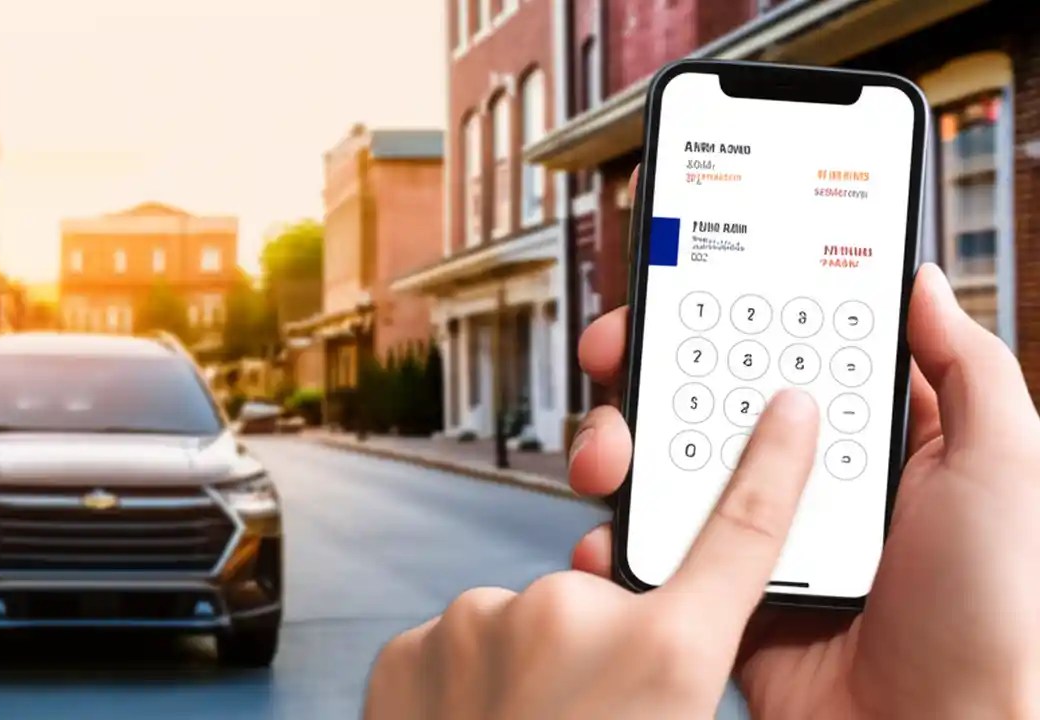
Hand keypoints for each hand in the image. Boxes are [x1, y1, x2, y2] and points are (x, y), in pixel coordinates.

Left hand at [364, 388, 819, 718]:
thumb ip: (679, 672)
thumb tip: (669, 642)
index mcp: (662, 654)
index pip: (740, 536)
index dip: (769, 465)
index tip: (785, 410)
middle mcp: (571, 615)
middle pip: (603, 601)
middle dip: (599, 648)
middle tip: (586, 719)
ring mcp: (478, 622)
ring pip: (523, 628)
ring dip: (527, 674)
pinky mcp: (411, 643)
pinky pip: (460, 646)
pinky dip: (469, 682)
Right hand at [572, 245, 1039, 712]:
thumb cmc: (994, 614)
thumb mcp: (1004, 469)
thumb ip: (970, 369)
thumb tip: (922, 284)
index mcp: (872, 440)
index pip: (793, 349)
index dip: (737, 311)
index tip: (686, 284)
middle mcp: (807, 478)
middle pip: (712, 398)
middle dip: (652, 368)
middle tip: (617, 354)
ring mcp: (758, 534)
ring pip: (669, 467)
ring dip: (622, 446)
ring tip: (609, 453)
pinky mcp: (720, 589)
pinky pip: (657, 549)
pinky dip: (619, 536)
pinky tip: (610, 528)